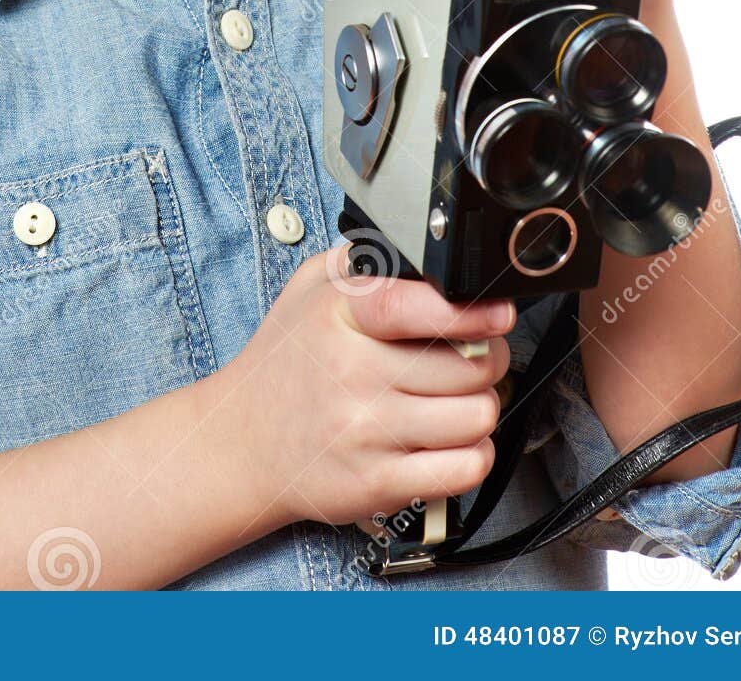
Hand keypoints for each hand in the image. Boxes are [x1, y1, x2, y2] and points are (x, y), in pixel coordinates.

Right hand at [209, 243, 512, 533]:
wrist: (241, 443)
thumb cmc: (284, 363)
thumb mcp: (309, 288)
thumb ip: (364, 262)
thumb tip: (427, 256)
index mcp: (340, 318)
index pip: (417, 308)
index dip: (471, 311)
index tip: (498, 312)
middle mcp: (354, 375)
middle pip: (469, 367)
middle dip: (487, 358)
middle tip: (473, 356)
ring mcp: (367, 433)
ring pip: (476, 418)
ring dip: (481, 407)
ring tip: (458, 399)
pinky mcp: (378, 484)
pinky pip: (463, 470)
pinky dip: (474, 454)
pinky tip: (452, 440)